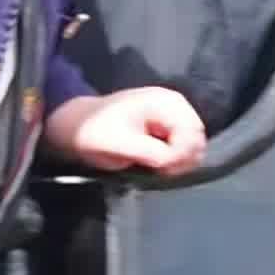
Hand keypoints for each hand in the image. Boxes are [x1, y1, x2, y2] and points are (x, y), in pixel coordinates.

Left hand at [46, 85, 206, 174]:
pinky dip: (174, 162)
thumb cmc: (94, 130)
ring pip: (193, 147)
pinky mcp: (166, 132)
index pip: (193, 133)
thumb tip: (173, 162)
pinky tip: (158, 167)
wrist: (77, 127)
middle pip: (197, 140)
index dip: (181, 154)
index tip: (163, 169)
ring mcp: (172, 119)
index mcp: (166, 103)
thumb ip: (150, 151)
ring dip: (179, 162)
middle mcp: (175, 107)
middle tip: (160, 172)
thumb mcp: (121, 143)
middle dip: (182, 159)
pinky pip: (182, 150)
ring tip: (157, 170)